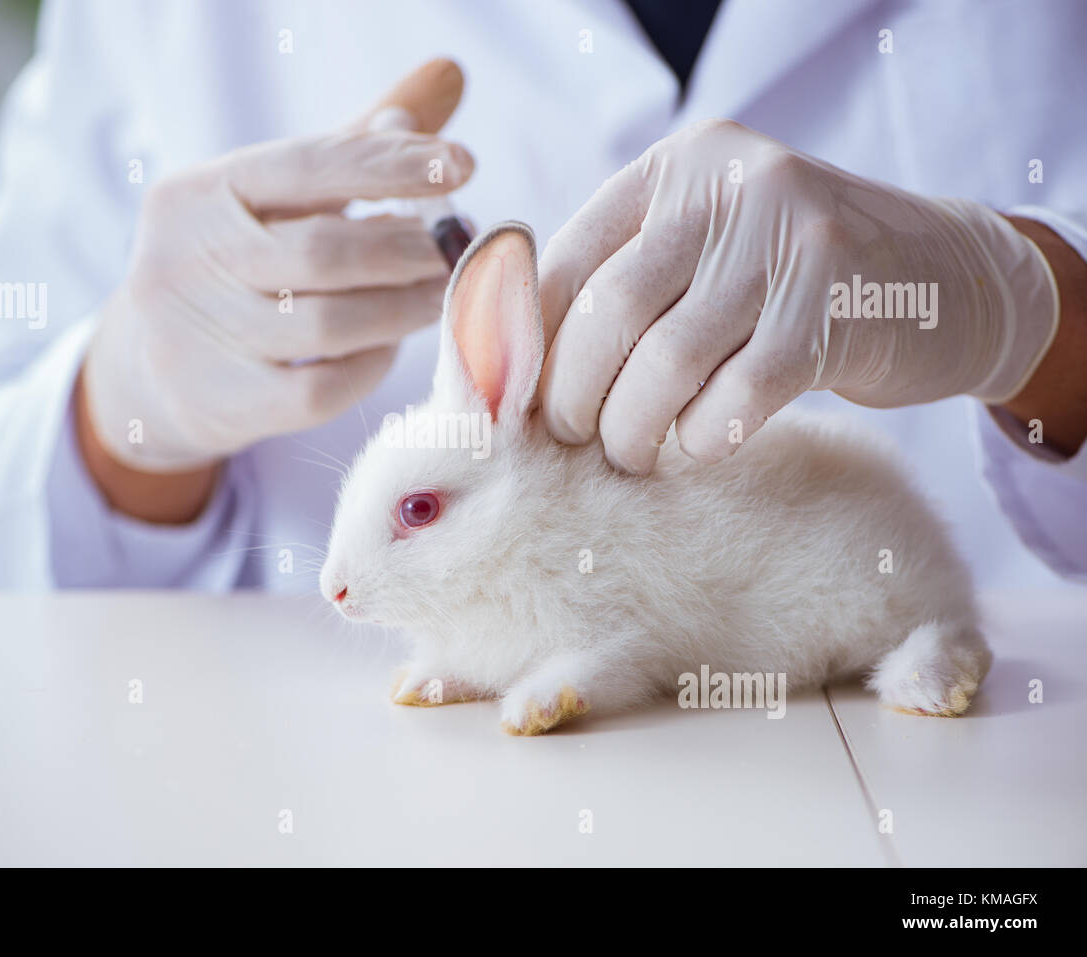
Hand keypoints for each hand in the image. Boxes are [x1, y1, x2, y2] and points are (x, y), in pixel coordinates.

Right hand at [80, 60, 471, 495]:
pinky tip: (389, 345)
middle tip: (459, 249)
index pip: (307, 167)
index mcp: (195, 196)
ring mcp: (195, 339)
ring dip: (404, 308)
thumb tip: (445, 82)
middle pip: (323, 252)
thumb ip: (353, 148)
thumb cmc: (233, 269)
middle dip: (408, 249)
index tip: (464, 166)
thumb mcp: (272, 202)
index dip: (391, 166)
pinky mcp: (222, 404)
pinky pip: (323, 388)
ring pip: (330, 325)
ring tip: (440, 293)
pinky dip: (371, 365)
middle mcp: (183, 262)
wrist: (148, 377)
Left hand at [537, 119, 1058, 472]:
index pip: (566, 257)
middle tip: (575, 440)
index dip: (528, 343)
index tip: (520, 402)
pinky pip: (738, 397)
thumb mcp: (706, 250)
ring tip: (629, 456)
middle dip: (573, 396)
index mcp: (677, 167)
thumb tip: (510, 370)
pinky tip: (699, 447)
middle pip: (609, 311)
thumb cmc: (791, 283)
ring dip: (632, 430)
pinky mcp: (836, 308)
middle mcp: (730, 186)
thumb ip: (624, 282)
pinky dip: (703, 438)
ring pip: (668, 362)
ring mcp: (790, 240)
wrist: (945, 279)